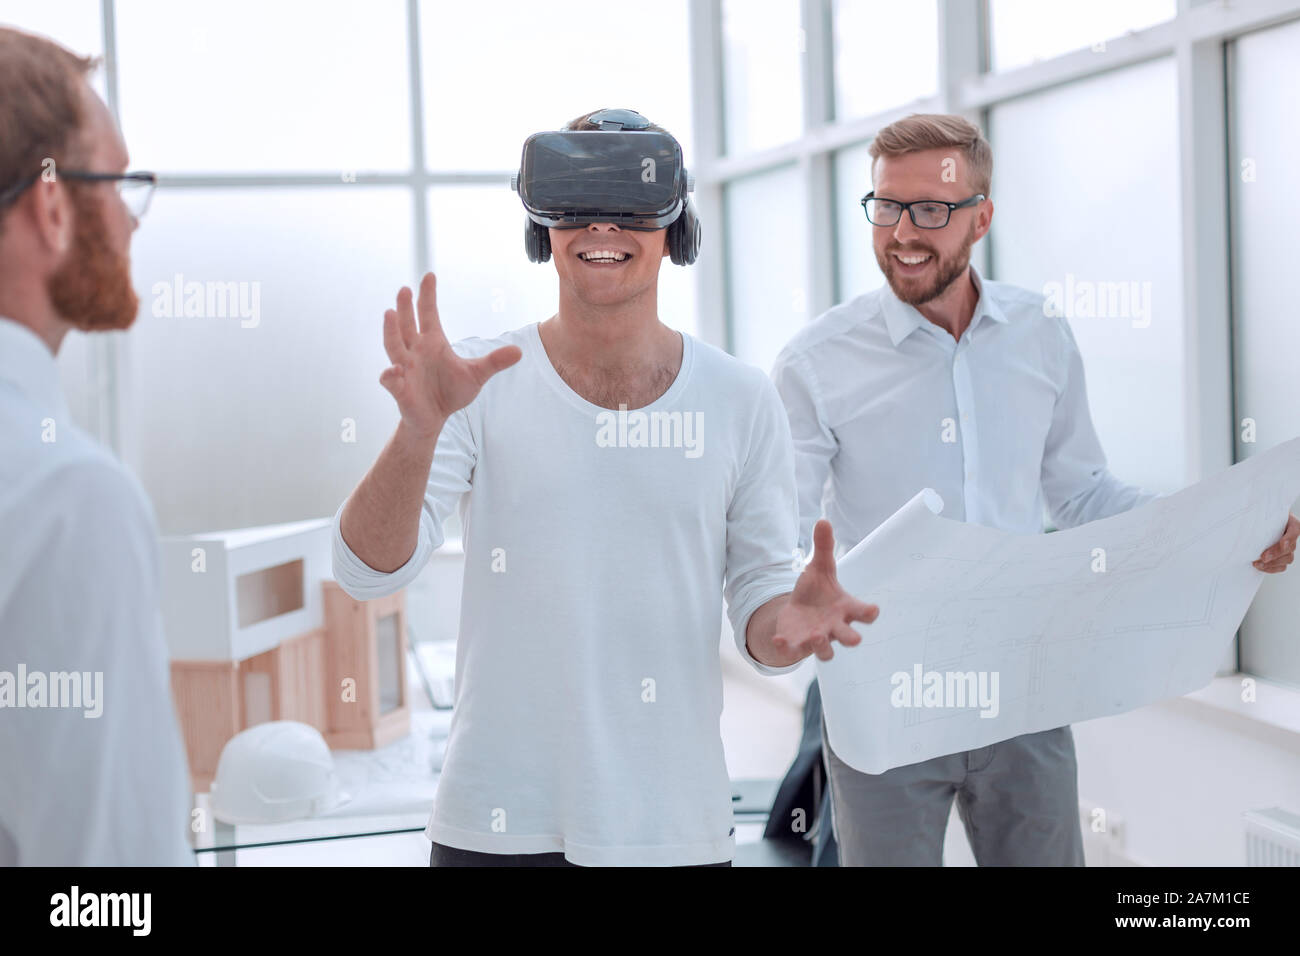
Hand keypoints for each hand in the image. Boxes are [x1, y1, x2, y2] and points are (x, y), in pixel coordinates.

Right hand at [379, 272, 521, 438]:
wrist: (434, 417)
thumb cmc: (451, 391)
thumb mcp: (476, 374)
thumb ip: (494, 362)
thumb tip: (519, 351)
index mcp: (432, 342)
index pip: (428, 314)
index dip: (428, 295)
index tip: (429, 275)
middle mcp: (415, 351)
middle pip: (407, 325)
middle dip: (405, 307)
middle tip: (405, 289)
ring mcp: (405, 368)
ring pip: (394, 346)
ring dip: (391, 331)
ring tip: (389, 313)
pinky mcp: (400, 389)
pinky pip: (391, 380)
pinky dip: (391, 375)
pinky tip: (395, 370)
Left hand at [773, 519, 878, 661]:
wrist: (798, 611)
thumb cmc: (816, 590)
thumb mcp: (819, 567)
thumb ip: (823, 548)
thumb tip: (823, 520)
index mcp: (845, 608)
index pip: (863, 613)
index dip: (869, 613)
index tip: (873, 610)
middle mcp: (835, 627)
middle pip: (849, 638)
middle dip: (851, 638)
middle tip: (855, 639)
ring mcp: (818, 639)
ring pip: (826, 652)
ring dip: (822, 646)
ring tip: (816, 635)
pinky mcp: (799, 645)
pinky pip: (794, 652)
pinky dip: (787, 648)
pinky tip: (778, 639)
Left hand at [1254, 513, 1297, 573]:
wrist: (1261, 519)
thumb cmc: (1263, 513)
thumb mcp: (1265, 510)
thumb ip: (1261, 513)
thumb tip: (1248, 518)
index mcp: (1292, 524)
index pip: (1294, 532)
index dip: (1289, 539)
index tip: (1282, 543)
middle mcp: (1292, 537)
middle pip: (1290, 549)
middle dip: (1276, 554)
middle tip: (1263, 557)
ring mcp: (1288, 548)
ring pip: (1286, 559)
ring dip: (1272, 563)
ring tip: (1257, 563)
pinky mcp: (1281, 557)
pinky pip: (1281, 567)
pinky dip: (1271, 569)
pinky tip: (1260, 567)